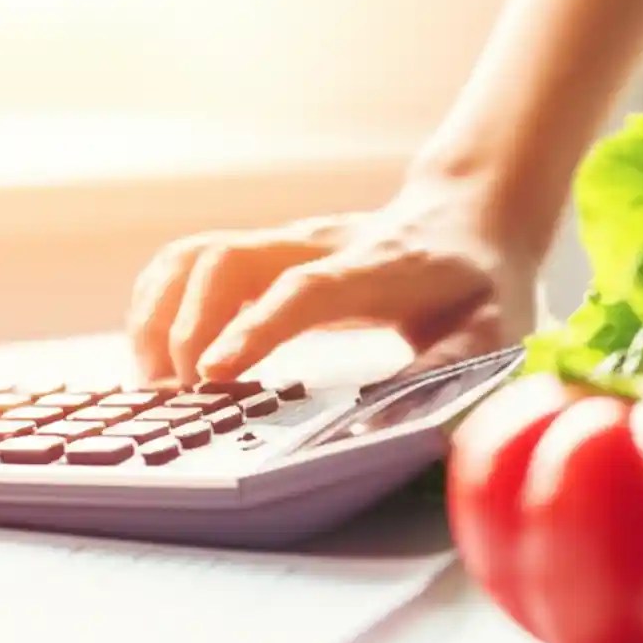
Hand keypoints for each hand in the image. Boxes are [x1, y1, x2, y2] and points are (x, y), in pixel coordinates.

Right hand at [127, 173, 542, 385]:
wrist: (468, 215)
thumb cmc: (478, 284)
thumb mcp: (491, 333)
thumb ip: (450, 374)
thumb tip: (398, 427)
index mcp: (374, 269)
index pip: (299, 288)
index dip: (252, 328)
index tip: (212, 375)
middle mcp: (314, 247)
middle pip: (226, 261)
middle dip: (184, 326)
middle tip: (175, 395)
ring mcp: (280, 244)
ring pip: (194, 255)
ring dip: (157, 313)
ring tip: (151, 380)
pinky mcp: (260, 253)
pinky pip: (188, 261)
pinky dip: (156, 301)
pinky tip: (152, 348)